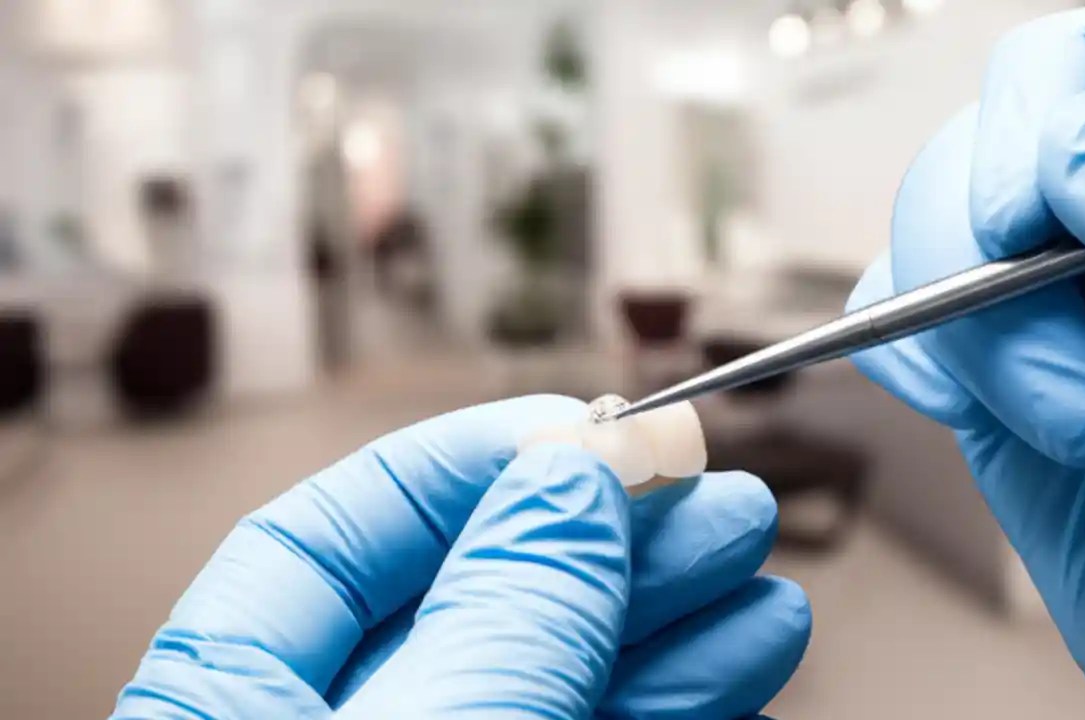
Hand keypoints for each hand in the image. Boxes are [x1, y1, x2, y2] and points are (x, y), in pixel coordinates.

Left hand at [110, 396, 809, 718]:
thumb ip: (504, 607)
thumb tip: (575, 473)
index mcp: (235, 705)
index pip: (338, 534)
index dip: (468, 462)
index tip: (583, 425)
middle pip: (475, 592)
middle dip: (602, 529)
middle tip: (700, 480)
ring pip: (557, 665)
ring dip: (667, 604)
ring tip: (748, 548)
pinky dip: (684, 690)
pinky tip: (750, 641)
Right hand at [848, 3, 1084, 717]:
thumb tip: (1077, 143)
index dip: (1056, 100)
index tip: (1030, 208)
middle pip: (1001, 143)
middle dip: (988, 254)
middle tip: (1062, 374)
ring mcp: (1065, 317)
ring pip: (934, 229)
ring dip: (957, 329)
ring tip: (1061, 429)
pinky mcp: (1000, 388)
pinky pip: (901, 317)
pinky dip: (901, 352)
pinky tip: (967, 411)